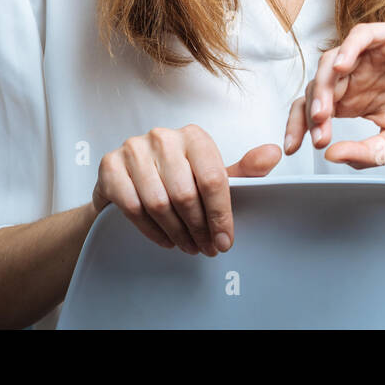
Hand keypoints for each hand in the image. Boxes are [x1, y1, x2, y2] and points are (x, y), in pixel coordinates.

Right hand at [92, 125, 280, 255]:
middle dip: (198, 228)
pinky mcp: (109, 166)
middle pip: (186, 194)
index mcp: (193, 136)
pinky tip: (164, 239)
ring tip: (187, 245)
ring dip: (176, 232)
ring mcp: (133, 149)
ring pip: (159, 203)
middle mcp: (162, 137)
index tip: (224, 241)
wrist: (126, 184)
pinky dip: (150, 230)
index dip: (221, 215)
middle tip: (205, 248)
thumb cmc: (176, 178)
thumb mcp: (211, 175)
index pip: (213, 179)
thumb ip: (243, 170)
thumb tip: (275, 153)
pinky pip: (132, 207)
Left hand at [283, 22, 384, 168]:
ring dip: (324, 84)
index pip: (314, 107)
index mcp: (356, 101)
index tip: (297, 148)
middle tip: (319, 131)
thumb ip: (365, 153)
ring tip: (327, 110)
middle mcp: (359, 76)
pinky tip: (343, 68)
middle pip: (317, 85)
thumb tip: (331, 155)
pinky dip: (348, 48)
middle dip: (311, 110)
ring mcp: (373, 55)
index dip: (300, 125)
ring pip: (332, 60)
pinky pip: (361, 35)